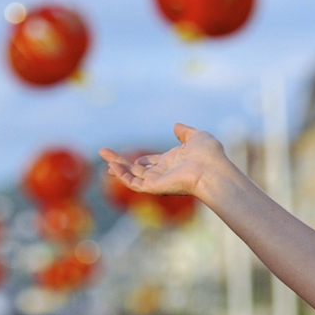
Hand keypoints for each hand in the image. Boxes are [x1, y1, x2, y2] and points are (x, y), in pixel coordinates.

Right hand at [99, 124, 226, 201]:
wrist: (212, 170)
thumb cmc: (209, 155)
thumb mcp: (197, 137)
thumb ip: (185, 132)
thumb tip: (176, 126)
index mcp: (173, 163)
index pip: (151, 163)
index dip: (139, 160)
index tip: (126, 157)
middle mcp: (164, 173)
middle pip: (137, 169)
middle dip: (121, 163)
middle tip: (105, 154)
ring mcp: (158, 181)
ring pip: (132, 175)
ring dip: (116, 165)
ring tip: (102, 153)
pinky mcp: (154, 188)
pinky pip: (134, 183)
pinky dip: (122, 176)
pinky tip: (112, 166)